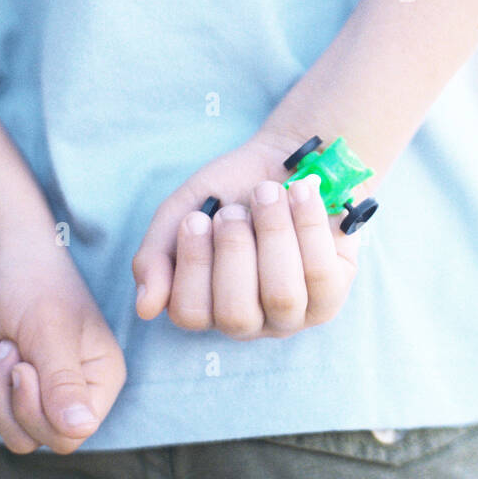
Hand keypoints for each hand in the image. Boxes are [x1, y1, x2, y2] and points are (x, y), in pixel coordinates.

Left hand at [0, 234, 126, 454]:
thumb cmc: (34, 280)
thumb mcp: (50, 330)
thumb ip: (63, 384)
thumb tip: (80, 431)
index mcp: (98, 379)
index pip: (68, 436)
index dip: (34, 411)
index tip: (22, 367)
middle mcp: (66, 392)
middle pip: (25, 438)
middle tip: (6, 345)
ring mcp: (27, 391)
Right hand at [132, 130, 365, 337]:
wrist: (288, 157)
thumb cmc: (232, 190)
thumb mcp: (185, 209)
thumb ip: (157, 255)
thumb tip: (146, 307)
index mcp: (208, 305)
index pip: (190, 313)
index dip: (194, 263)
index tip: (199, 217)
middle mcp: (252, 321)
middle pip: (236, 313)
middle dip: (234, 250)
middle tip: (234, 210)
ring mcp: (295, 314)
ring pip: (281, 295)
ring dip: (272, 233)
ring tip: (268, 194)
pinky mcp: (332, 293)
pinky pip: (321, 273)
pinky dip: (307, 225)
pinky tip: (300, 193)